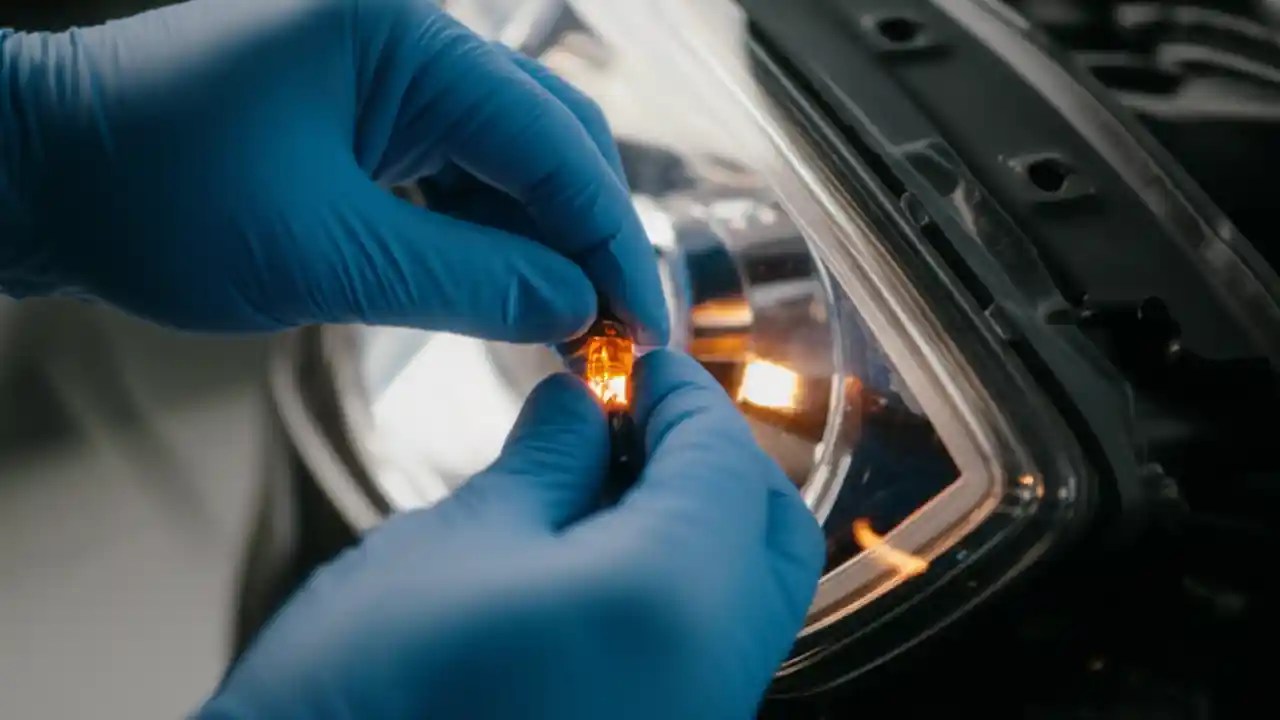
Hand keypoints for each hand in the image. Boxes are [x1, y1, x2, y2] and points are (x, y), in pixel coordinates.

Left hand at [0, 0, 667, 342]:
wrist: (41, 176)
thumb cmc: (148, 196)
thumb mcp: (323, 257)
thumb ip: (468, 284)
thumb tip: (575, 308)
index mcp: (401, 38)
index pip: (552, 143)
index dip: (608, 242)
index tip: (640, 324)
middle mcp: (410, 37)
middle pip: (550, 138)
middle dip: (588, 238)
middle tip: (617, 332)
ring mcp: (390, 69)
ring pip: (512, 159)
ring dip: (543, 243)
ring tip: (569, 328)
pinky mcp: (370, 109)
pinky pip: (460, 171)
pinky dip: (490, 235)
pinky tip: (509, 292)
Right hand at [198, 351, 824, 719]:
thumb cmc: (362, 701)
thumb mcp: (455, 546)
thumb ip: (546, 463)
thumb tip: (581, 411)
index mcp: (674, 599)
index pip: (724, 460)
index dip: (686, 394)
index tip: (642, 363)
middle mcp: (714, 675)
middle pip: (768, 527)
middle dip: (713, 455)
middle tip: (639, 412)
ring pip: (748, 592)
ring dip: (699, 518)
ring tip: (608, 477)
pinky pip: (708, 647)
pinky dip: (680, 582)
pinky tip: (601, 554)